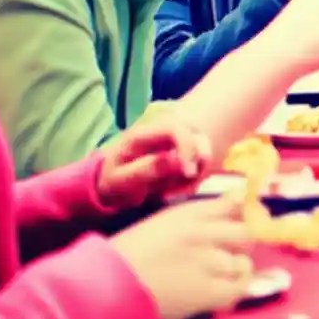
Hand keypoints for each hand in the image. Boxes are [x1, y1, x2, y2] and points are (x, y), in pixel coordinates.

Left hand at [97, 117, 211, 208]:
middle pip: (196, 134)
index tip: (189, 173)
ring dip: (200, 170)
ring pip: (204, 147)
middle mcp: (162, 131)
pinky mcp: (185, 151)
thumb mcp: (121, 180)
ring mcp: (175, 139)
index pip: (175, 128)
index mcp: (142, 134)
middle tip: (187, 185)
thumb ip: (145, 170)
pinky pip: (202, 160)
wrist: (114, 185)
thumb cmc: (114, 182)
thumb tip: (175, 159)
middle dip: (199, 160)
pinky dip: (198, 176)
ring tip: (179, 190)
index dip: (188, 148)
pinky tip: (181, 188)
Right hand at [110, 194, 256, 318]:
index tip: (244, 218)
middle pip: (245, 232)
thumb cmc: (131, 254)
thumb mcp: (163, 222)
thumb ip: (200, 211)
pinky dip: (234, 290)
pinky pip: (238, 288)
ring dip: (235, 269)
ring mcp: (207, 263)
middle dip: (241, 242)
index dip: (243, 212)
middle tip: (230, 252)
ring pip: (242, 262)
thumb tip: (238, 195)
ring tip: (216, 275)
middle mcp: (201, 233)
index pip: (232, 204)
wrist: (109, 286)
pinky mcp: (207, 291)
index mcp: (187, 214)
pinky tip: (222, 289)